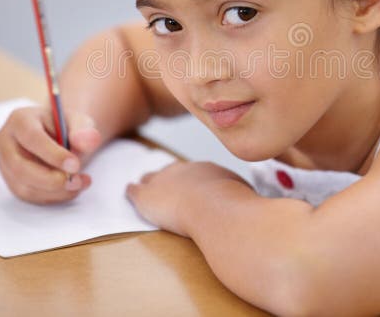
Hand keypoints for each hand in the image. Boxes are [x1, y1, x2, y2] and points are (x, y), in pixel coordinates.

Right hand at [0, 105, 104, 203]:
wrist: (59, 136)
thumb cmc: (66, 126)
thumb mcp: (79, 121)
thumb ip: (84, 130)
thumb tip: (88, 141)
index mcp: (20, 119)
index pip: (31, 138)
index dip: (53, 154)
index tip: (75, 165)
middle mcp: (6, 141)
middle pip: (20, 167)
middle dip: (51, 179)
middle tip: (76, 180)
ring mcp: (5, 163)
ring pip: (24, 186)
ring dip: (55, 191)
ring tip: (80, 183)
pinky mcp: (11, 180)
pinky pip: (29, 196)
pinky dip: (53, 196)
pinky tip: (71, 189)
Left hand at [125, 160, 251, 237]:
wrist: (214, 209)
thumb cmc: (234, 205)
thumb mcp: (244, 196)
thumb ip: (241, 196)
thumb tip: (251, 202)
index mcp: (206, 171)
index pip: (194, 172)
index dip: (190, 179)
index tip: (190, 185)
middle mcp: (184, 170)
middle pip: (171, 171)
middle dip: (168, 177)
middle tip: (165, 183)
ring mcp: (164, 181)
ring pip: (151, 178)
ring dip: (148, 182)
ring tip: (143, 184)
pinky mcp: (146, 196)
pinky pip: (135, 190)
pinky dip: (132, 191)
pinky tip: (129, 191)